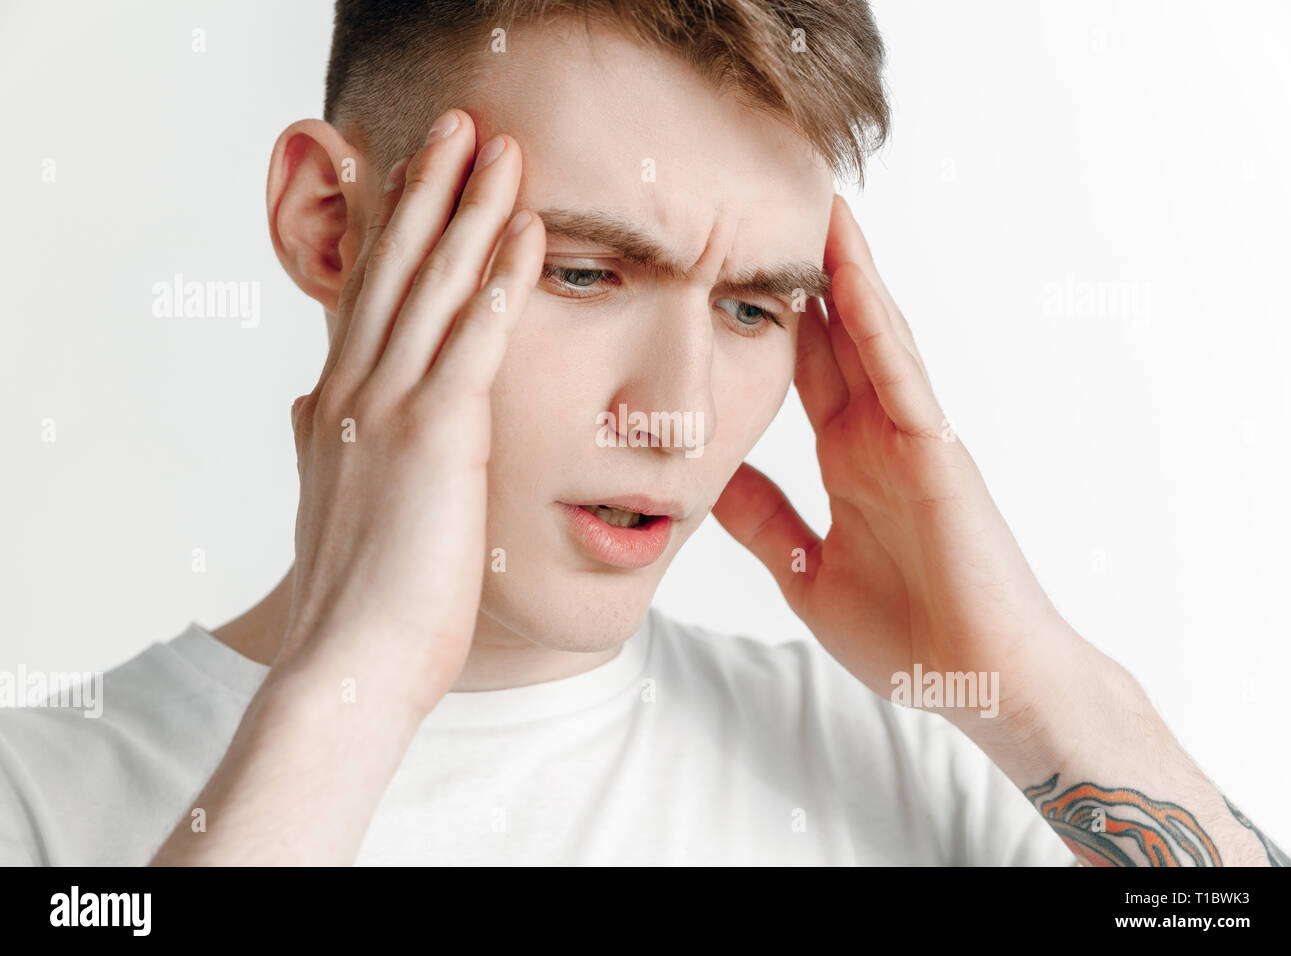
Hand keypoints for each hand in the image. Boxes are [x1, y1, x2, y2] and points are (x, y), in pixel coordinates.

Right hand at [277, 110, 543, 716]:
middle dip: (430, 189)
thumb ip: (323, 444)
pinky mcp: (433, 435)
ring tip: (502, 151)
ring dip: (471, 211)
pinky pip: (474, 338)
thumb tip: (306, 408)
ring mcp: (390, 408)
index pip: (370, 294)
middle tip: (460, 126)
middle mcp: (355, 391)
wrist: (350, 662)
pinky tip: (527, 233)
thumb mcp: (330, 501)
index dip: (395, 225)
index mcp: (338, 405)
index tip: (419, 173)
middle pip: (397, 268)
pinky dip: (499, 280)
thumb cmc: (362, 597)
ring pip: (435, 287)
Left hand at [712, 195, 1070, 728]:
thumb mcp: (804, 570)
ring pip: (874, 337)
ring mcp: (911, 438)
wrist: (973, 682)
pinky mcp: (937, 453)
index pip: (804, 371)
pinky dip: (877, 323)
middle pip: (837, 335)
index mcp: (849, 460)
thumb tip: (711, 478)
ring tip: (817, 203)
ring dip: (847, 271)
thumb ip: (763, 519)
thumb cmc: (906, 634)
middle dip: (809, 271)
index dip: (773, 317)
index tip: (730, 266)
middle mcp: (879, 436)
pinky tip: (853, 274)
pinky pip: (901, 376)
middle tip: (772, 202)